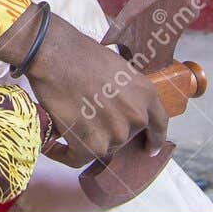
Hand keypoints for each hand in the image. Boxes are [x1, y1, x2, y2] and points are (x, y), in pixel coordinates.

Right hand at [0, 9, 168, 167]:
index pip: (159, 125)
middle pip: (123, 137)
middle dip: (106, 132)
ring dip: (85, 140)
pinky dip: (63, 154)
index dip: (154, 140)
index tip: (148, 149)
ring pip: (101, 147)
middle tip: (85, 119)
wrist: (54, 55)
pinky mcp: (93, 145)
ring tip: (65, 123)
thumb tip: (118, 107)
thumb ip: (126, 93)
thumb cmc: (78, 53)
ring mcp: (117, 134)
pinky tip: (53, 147)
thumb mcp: (117, 68)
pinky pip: (77, 158)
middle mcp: (137, 117)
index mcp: (146, 95)